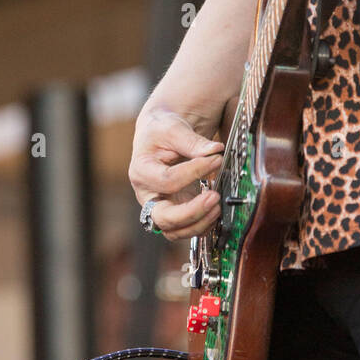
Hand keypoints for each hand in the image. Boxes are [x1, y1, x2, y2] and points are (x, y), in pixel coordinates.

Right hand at [128, 106, 224, 241]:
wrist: (160, 136)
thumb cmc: (162, 131)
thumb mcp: (173, 128)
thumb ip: (193, 141)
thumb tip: (215, 151)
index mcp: (141, 171)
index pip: (167, 180)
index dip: (194, 172)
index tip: (216, 159)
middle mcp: (147, 195)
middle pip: (164, 217)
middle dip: (192, 212)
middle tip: (214, 197)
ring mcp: (160, 206)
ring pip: (175, 231)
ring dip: (198, 223)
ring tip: (218, 205)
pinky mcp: (174, 211)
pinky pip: (185, 229)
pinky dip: (202, 225)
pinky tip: (216, 210)